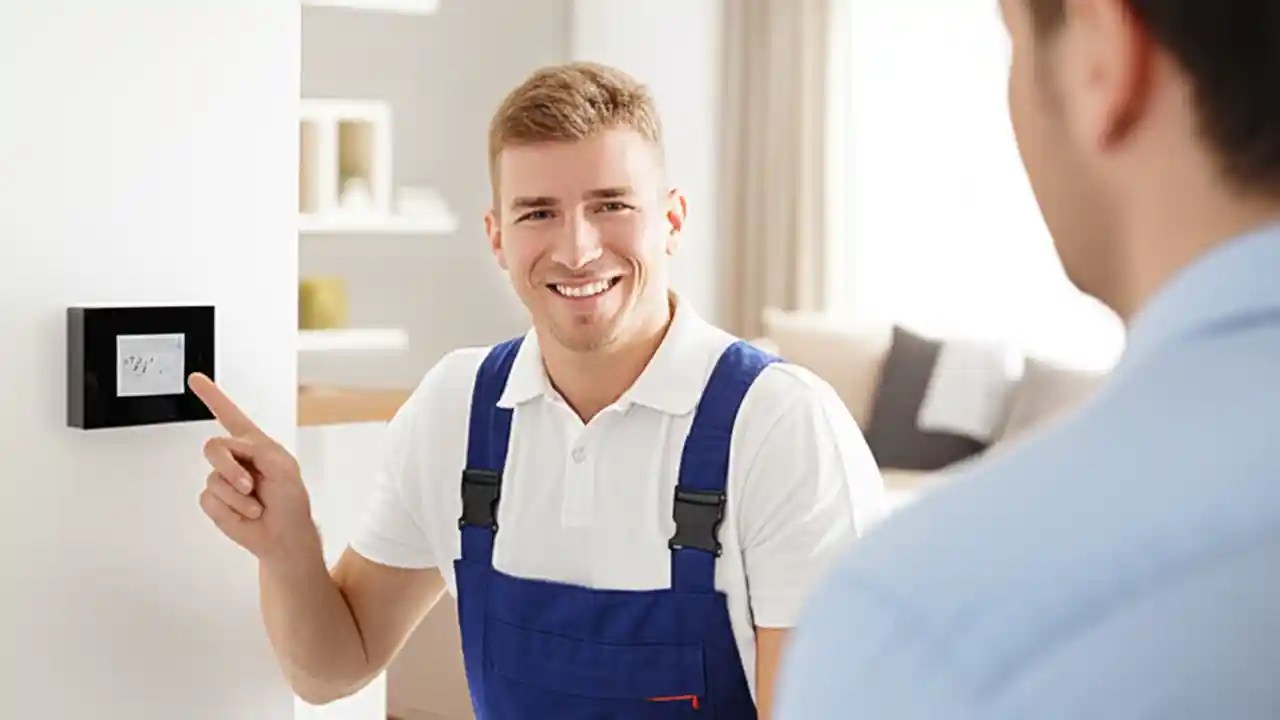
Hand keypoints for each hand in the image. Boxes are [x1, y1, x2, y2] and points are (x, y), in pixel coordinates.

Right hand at [190, 373, 318, 565]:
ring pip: (214, 477)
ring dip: (238, 495)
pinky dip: (232, 509)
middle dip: (229, 467)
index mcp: (254, 445)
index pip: (229, 414)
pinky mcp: (215, 501)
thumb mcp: (285, 468)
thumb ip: (259, 451)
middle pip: (213, 447)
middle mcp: (235, 459)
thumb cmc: (290, 501)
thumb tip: (233, 452)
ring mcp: (223, 480)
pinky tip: (247, 513)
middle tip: (249, 484)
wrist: (284, 535)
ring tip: (257, 503)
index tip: (196, 378)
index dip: (212, 396)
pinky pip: (211, 499)